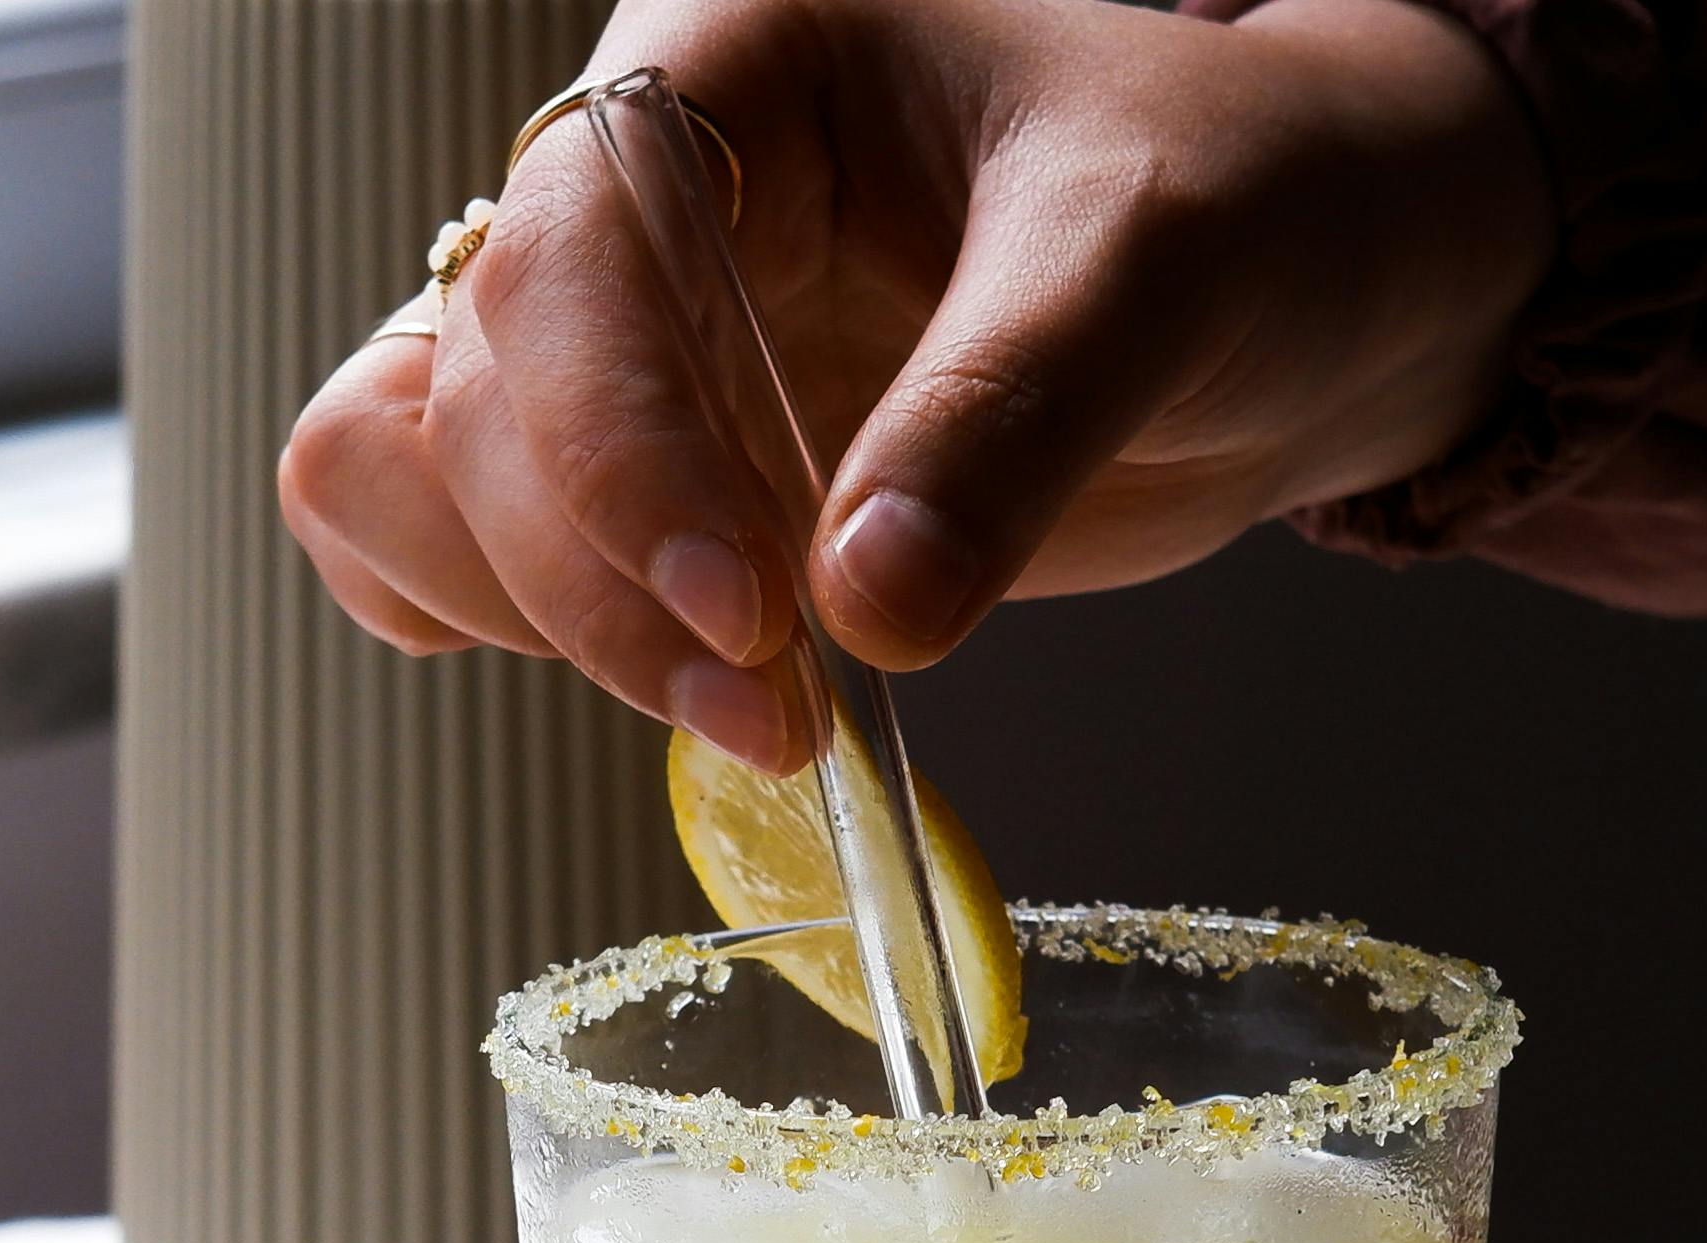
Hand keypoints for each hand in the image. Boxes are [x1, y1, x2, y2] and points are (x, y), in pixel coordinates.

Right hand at [275, 0, 1546, 767]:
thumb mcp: (1163, 269)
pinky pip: (439, 534)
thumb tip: (857, 611)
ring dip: (532, 615)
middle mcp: (635, 184)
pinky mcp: (637, 461)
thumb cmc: (1244, 201)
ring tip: (753, 711)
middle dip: (604, 579)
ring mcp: (622, 331)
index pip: (578, 242)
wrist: (1303, 273)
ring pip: (402, 463)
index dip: (624, 445)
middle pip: (471, 387)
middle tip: (784, 712)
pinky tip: (667, 677)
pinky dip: (504, 626)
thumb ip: (1010, 421)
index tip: (752, 611)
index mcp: (735, 57)